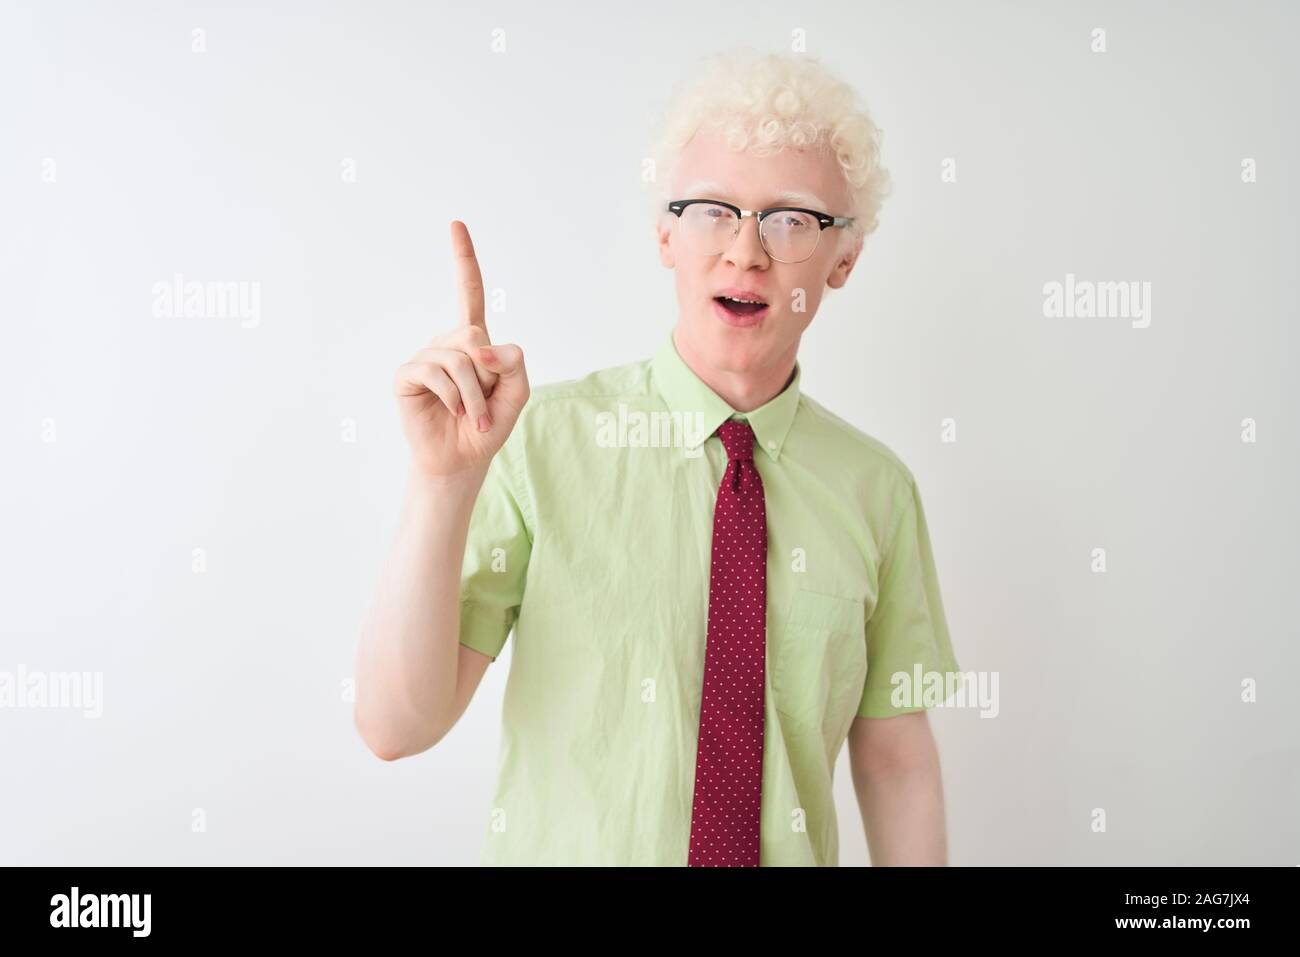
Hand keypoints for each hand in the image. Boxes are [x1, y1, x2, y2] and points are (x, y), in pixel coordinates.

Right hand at [394, 221, 529, 478]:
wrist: (462, 460)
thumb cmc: (487, 424)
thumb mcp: (517, 391)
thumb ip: (513, 361)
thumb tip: (477, 344)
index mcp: (473, 340)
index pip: (468, 292)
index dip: (463, 259)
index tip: (456, 224)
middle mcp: (446, 343)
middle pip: (475, 335)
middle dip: (489, 375)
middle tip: (485, 405)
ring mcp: (424, 357)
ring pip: (460, 358)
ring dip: (474, 395)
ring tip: (471, 416)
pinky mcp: (407, 375)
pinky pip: (435, 372)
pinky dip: (453, 397)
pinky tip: (451, 412)